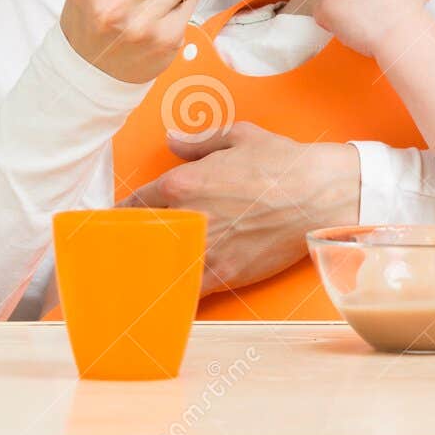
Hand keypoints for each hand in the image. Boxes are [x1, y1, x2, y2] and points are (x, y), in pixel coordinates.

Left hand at [120, 122, 360, 294]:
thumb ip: (198, 142)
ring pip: (161, 266)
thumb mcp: (238, 137)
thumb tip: (172, 141)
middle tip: (123, 250)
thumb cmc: (281, 162)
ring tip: (137, 276)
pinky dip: (177, 292)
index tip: (116, 222)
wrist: (318, 194)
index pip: (136, 203)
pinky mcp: (225, 273)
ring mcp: (205, 248)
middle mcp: (187, 217)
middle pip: (142, 238)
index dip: (122, 214)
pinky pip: (189, 290)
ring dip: (150, 269)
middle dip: (131, 243)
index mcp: (183, 183)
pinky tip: (167, 297)